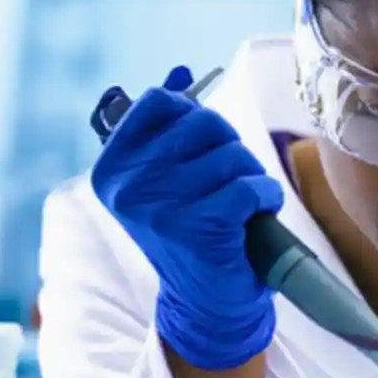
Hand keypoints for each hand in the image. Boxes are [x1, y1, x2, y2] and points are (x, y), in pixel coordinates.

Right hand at [91, 66, 283, 369]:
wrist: (206, 305)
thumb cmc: (194, 234)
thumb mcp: (168, 179)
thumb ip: (169, 128)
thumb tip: (180, 72)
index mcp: (112, 168)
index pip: (161, 102)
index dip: (196, 119)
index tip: (202, 152)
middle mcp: (128, 186)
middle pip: (204, 123)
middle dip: (230, 150)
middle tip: (227, 186)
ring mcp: (161, 206)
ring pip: (233, 155)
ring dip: (250, 177)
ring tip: (239, 207)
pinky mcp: (199, 226)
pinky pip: (251, 186)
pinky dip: (265, 198)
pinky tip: (254, 218)